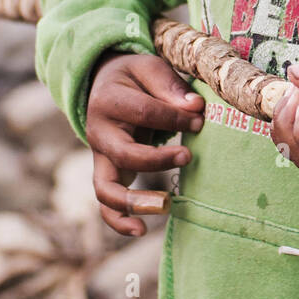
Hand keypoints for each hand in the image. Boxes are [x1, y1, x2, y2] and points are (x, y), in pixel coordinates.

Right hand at [86, 51, 203, 236]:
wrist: (103, 84)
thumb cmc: (133, 77)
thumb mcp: (148, 68)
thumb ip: (170, 86)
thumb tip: (196, 108)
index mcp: (109, 101)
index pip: (144, 113)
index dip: (175, 118)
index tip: (200, 119)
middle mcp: (98, 133)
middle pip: (124, 154)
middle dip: (158, 160)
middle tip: (188, 157)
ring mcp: (99, 158)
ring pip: (106, 188)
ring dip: (134, 202)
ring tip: (166, 205)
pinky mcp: (106, 174)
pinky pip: (105, 205)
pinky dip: (118, 222)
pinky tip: (141, 230)